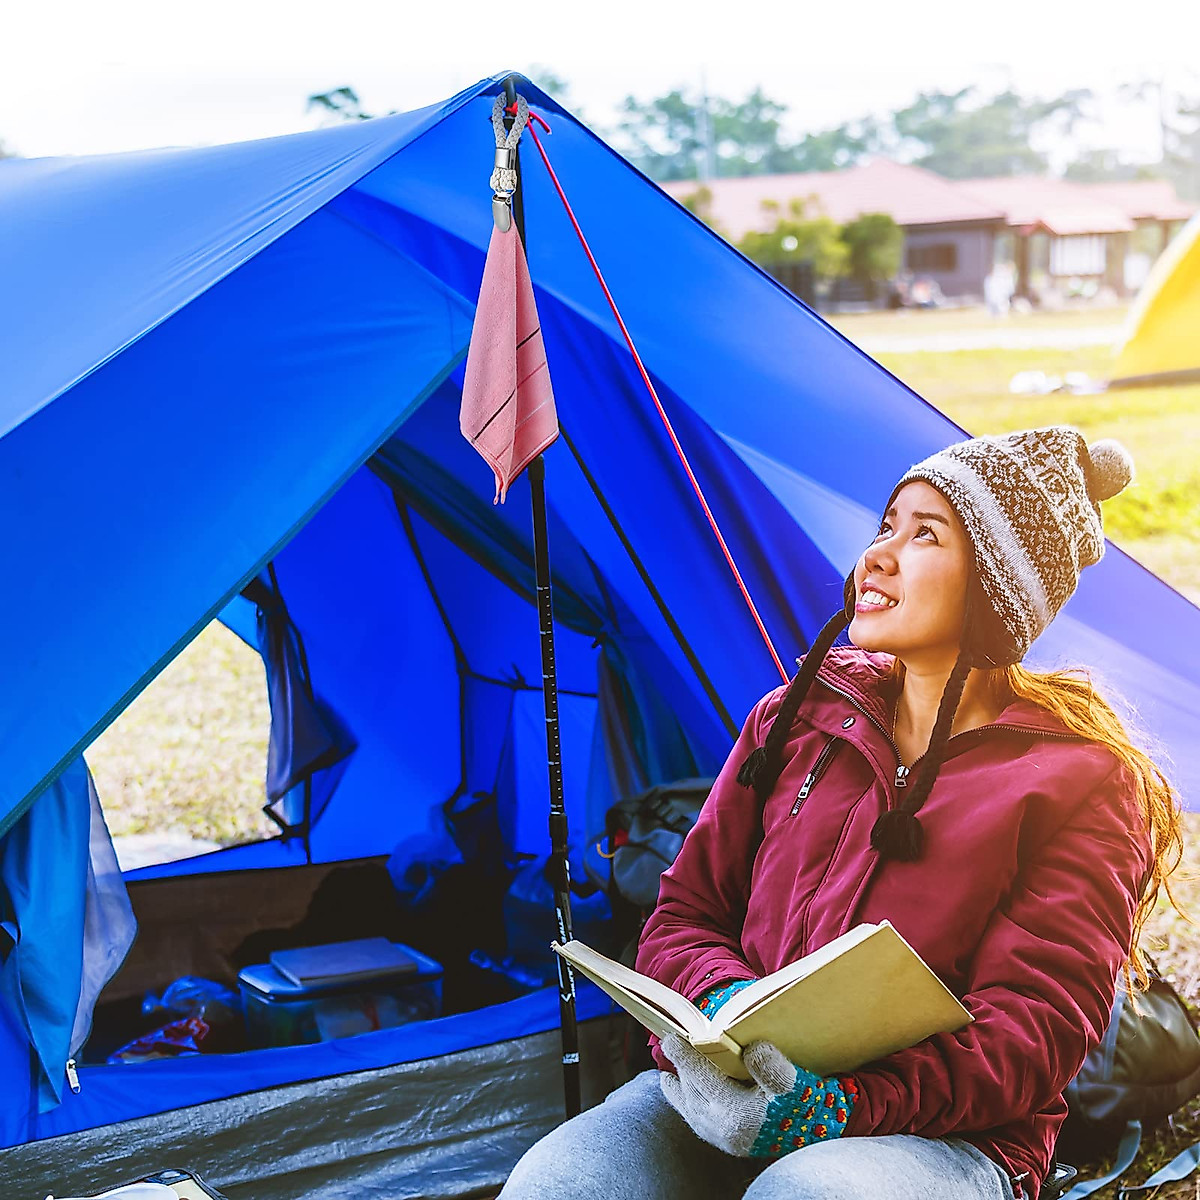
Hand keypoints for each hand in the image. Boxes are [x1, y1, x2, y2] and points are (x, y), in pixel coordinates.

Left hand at [658, 1034, 856, 1157]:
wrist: (822, 1137)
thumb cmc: (807, 1106)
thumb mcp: (793, 1084)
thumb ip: (771, 1067)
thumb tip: (752, 1048)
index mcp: (737, 1114)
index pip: (701, 1077)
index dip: (684, 1055)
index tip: (670, 1038)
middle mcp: (724, 1130)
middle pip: (691, 1092)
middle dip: (680, 1068)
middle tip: (670, 1046)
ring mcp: (724, 1140)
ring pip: (691, 1110)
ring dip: (680, 1090)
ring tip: (669, 1075)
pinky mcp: (730, 1145)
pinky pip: (698, 1122)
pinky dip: (688, 1106)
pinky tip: (687, 1097)